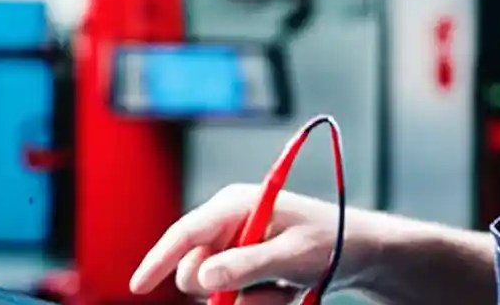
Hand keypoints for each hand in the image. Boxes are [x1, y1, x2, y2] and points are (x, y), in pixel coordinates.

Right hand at [129, 185, 354, 302]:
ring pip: (215, 292)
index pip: (185, 232)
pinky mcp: (245, 270)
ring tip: (285, 291)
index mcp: (235, 205)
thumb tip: (204, 277)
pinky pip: (235, 300)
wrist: (360, 253)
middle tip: (263, 292)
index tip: (138, 286)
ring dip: (250, 302)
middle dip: (222, 291)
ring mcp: (236, 249)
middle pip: (194, 270)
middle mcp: (229, 225)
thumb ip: (246, 265)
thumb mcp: (291, 255)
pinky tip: (285, 294)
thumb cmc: (329, 242)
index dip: (159, 258)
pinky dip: (260, 304)